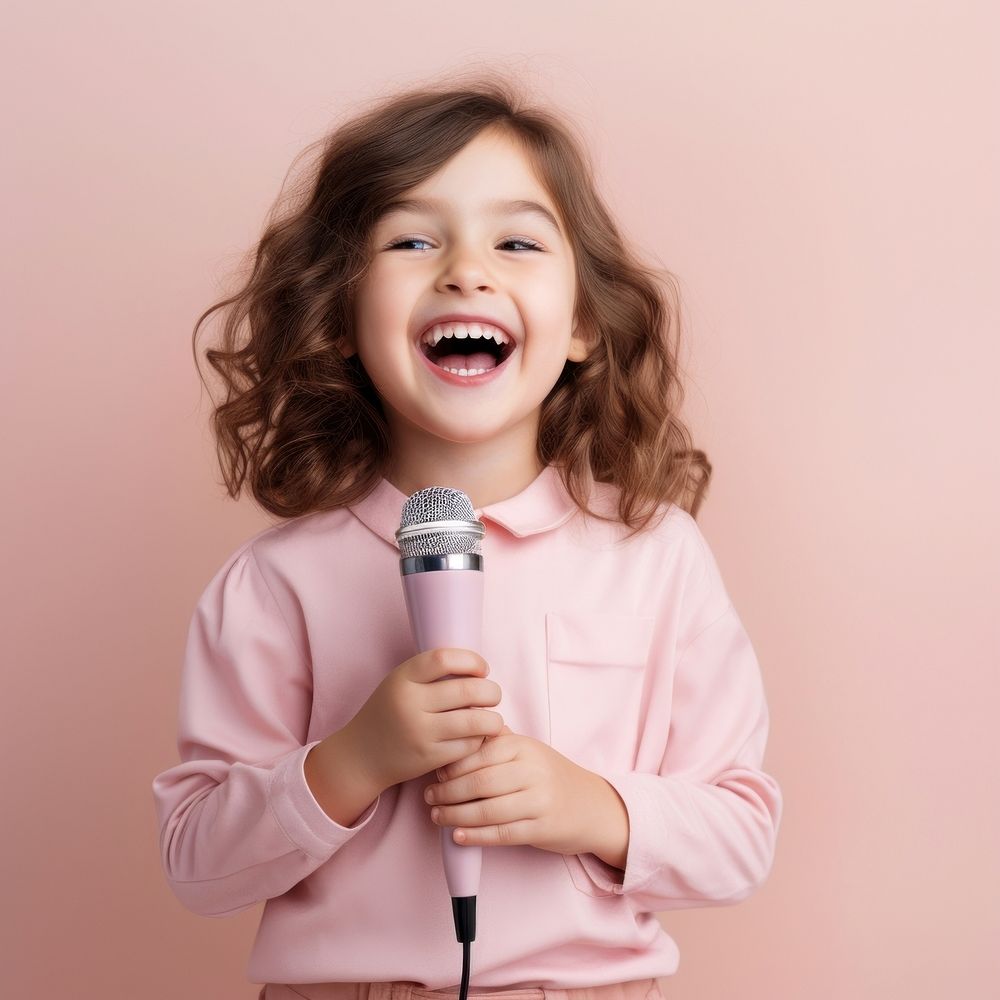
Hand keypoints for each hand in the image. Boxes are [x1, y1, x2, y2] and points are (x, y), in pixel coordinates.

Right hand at [346, 648, 504, 792]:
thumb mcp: (400, 683)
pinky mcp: (428, 758)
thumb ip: (432, 674)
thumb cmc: (390, 712)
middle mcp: (409, 703)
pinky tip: (476, 736)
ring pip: (475, 721)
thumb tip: (480, 670)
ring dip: (493, 719)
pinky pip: (468, 745)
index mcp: (403, 678)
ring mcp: (419, 732)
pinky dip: (479, 740)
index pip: (445, 658)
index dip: (472, 661)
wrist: (361, 755)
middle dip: (492, 691)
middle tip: (494, 695)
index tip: (482, 670)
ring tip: (492, 719)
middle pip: (468, 690)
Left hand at [422, 725, 603, 855]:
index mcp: (524, 747)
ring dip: (456, 815)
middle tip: (430, 797)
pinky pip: (502, 833)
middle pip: (480, 782)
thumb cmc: (550, 777)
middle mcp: (533, 771)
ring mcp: (539, 800)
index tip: (436, 774)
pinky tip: (458, 836)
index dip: (453, 766)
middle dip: (448, 792)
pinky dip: (476, 836)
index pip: (480, 753)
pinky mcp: (542, 828)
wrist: (592, 806)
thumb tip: (457, 734)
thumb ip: (497, 742)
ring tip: (437, 816)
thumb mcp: (528, 751)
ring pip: (488, 810)